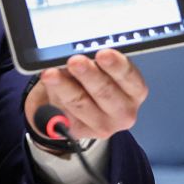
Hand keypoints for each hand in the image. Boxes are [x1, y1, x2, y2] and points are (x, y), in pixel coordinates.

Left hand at [23, 49, 147, 141]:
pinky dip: (54, 96)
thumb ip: (92, 59)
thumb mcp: (97, 66)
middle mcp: (124, 111)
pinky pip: (63, 112)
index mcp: (135, 90)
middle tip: (75, 61)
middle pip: (105, 91)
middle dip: (88, 74)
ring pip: (80, 103)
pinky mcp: (80, 132)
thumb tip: (78, 51)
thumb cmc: (89, 79)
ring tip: (51, 73)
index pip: (129, 76)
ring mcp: (103, 125)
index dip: (116, 65)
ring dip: (64, 86)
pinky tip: (49, 86)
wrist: (71, 103)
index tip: (103, 53)